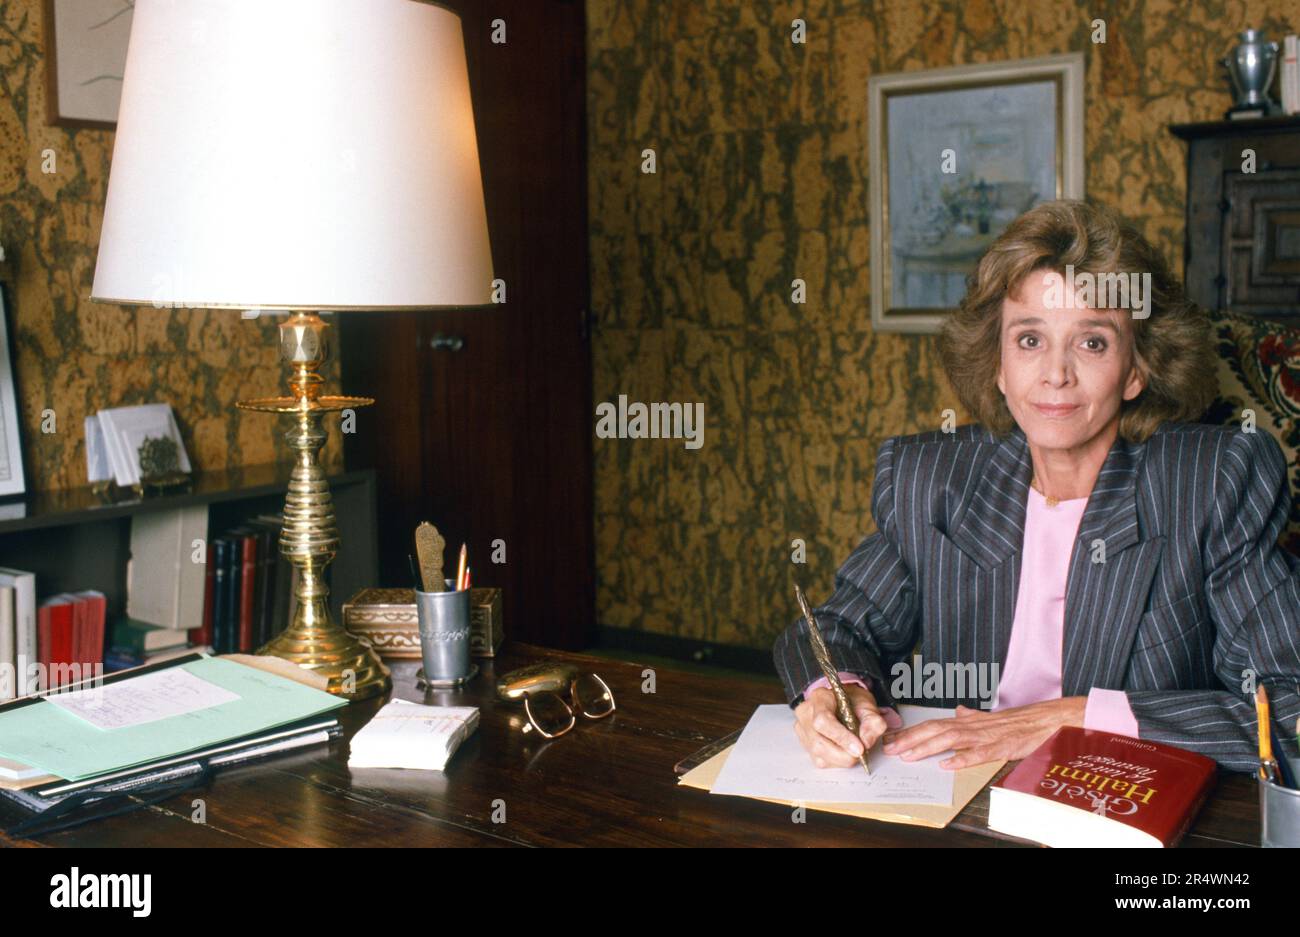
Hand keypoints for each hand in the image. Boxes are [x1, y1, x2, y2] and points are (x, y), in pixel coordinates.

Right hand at [794, 683, 902, 768]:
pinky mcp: (805, 745)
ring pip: (818, 755)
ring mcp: (803, 730)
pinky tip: (844, 751)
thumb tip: (866, 742)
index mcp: (819, 698)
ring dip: (841, 759)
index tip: (859, 748)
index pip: (823, 720)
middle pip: (818, 743)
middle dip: (844, 754)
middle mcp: (806, 714)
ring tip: (854, 750)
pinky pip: (820, 761)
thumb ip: (872, 721)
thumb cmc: (851, 702)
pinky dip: (836, 761)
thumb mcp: (867, 705)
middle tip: (861, 753)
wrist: (843, 703)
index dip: (841, 737)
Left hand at [881, 697, 1086, 769]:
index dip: (913, 732)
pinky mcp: (1002, 747)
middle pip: (936, 730)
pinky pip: (980, 753)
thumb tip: (958, 711)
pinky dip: (963, 758)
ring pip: (951, 739)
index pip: (935, 725)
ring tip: (909, 755)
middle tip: (891, 749)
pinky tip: (948, 765)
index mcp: (970, 722)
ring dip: (928, 747)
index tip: (894, 740)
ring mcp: (987, 736)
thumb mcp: (992, 718)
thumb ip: (973, 716)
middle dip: (911, 740)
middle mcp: (974, 726)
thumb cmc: (1021, 721)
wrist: (1049, 719)